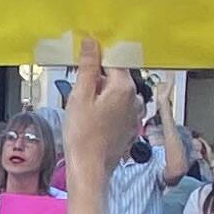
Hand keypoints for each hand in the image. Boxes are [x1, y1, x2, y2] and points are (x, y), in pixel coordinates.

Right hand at [53, 38, 138, 176]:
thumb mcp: (80, 96)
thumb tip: (92, 43)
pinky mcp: (130, 125)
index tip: (83, 61)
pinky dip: (106, 107)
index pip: (112, 58)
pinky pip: (118, 107)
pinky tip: (93, 119)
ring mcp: (134, 113)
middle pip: (115, 75)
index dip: (96, 58)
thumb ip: (88, 67)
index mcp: (124, 87)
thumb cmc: (83, 137)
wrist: (90, 169)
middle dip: (97, 78)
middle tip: (78, 92)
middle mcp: (134, 98)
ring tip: (84, 109)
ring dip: (100, 94)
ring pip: (116, 92)